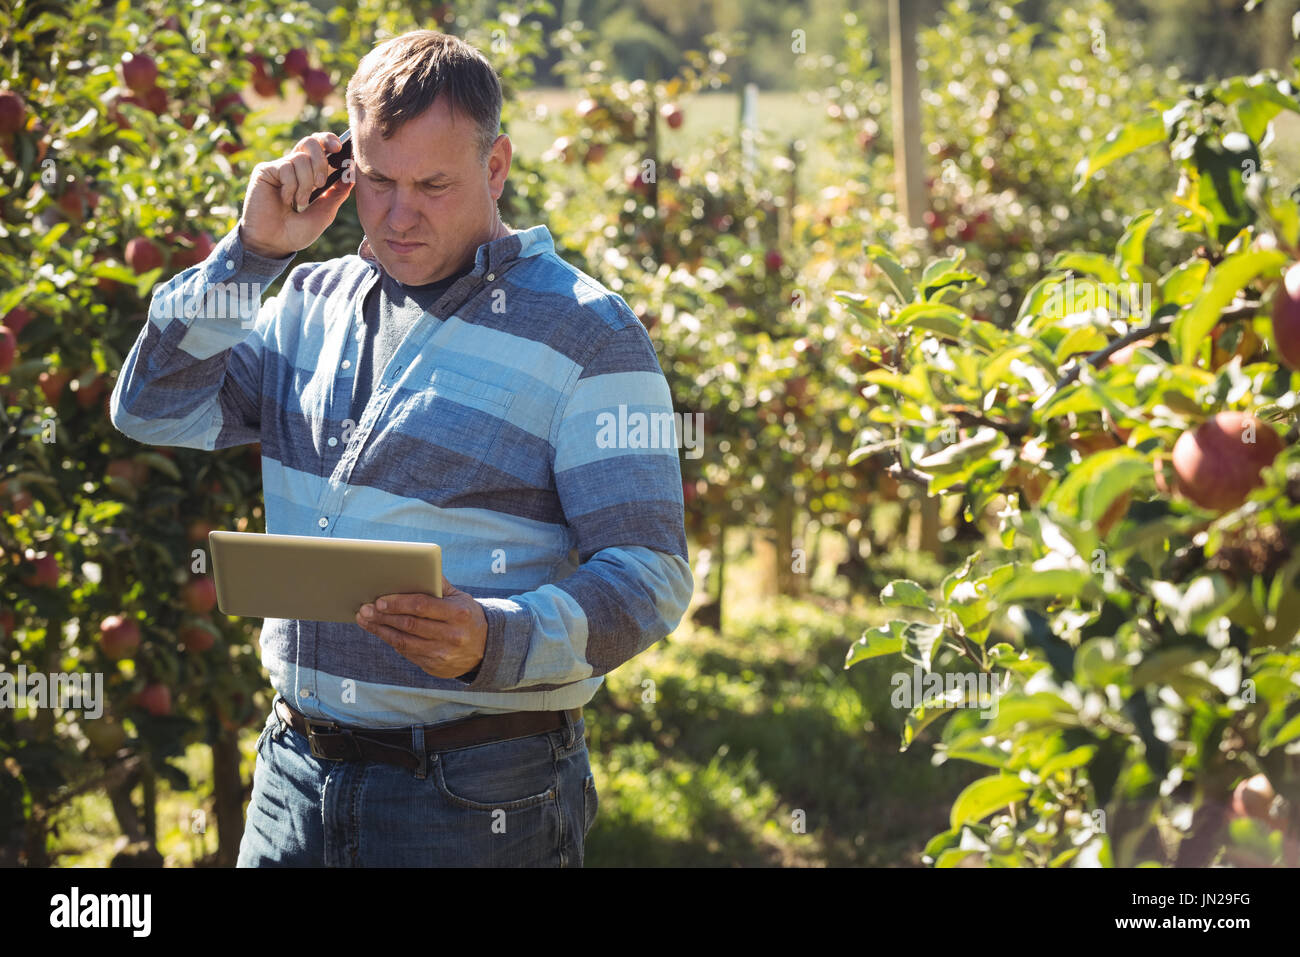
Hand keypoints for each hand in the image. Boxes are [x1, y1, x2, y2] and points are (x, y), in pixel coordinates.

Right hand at [239, 131, 352, 258]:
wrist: (274, 243)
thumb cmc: (297, 232)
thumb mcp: (324, 213)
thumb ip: (337, 194)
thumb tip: (351, 175)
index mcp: (309, 174)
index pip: (320, 146)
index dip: (329, 140)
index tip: (339, 148)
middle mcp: (294, 167)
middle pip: (311, 142)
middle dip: (321, 161)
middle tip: (321, 183)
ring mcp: (279, 168)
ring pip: (301, 158)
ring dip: (306, 184)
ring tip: (299, 202)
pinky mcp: (265, 171)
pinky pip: (286, 167)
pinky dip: (291, 187)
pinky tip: (284, 200)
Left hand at [355, 575, 486, 679]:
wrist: (485, 648)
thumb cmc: (466, 616)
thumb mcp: (460, 598)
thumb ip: (439, 584)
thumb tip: (417, 566)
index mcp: (458, 613)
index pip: (422, 606)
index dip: (398, 603)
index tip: (379, 600)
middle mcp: (452, 635)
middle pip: (409, 624)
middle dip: (383, 616)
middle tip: (365, 609)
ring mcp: (443, 654)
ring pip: (404, 641)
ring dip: (381, 630)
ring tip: (365, 620)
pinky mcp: (434, 666)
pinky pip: (407, 653)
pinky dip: (391, 641)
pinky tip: (380, 631)